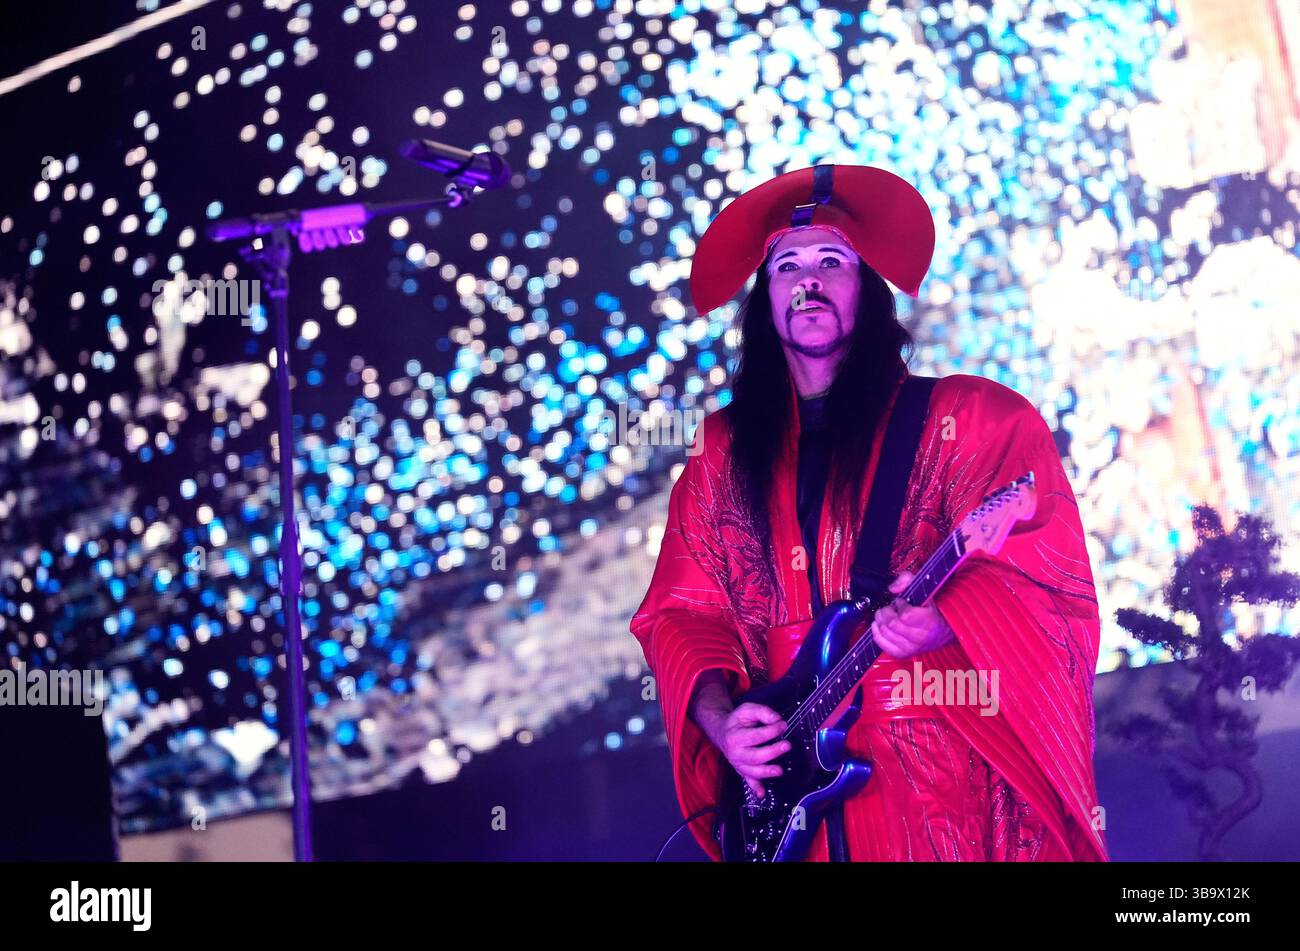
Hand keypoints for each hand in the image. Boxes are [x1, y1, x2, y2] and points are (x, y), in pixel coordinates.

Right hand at [690, 673, 790, 798]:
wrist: (722, 731)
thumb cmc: (737, 721)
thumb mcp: (746, 710)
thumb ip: (762, 712)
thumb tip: (777, 719)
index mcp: (734, 737)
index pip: (756, 736)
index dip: (771, 731)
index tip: (783, 725)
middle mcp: (735, 753)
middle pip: (755, 756)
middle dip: (772, 752)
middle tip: (787, 745)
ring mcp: (738, 764)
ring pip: (753, 772)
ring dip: (767, 772)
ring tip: (779, 770)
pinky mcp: (742, 771)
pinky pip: (748, 781)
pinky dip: (755, 788)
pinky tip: (761, 793)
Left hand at [869, 571, 954, 658]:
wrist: (942, 632)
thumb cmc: (933, 611)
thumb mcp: (925, 590)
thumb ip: (908, 581)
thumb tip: (893, 588)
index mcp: (930, 623)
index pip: (905, 615)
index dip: (899, 605)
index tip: (901, 602)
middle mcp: (920, 638)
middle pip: (892, 624)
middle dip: (887, 611)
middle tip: (890, 607)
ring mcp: (910, 648)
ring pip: (885, 632)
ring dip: (880, 620)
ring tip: (885, 614)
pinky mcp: (901, 653)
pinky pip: (881, 643)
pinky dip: (876, 631)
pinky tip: (879, 624)